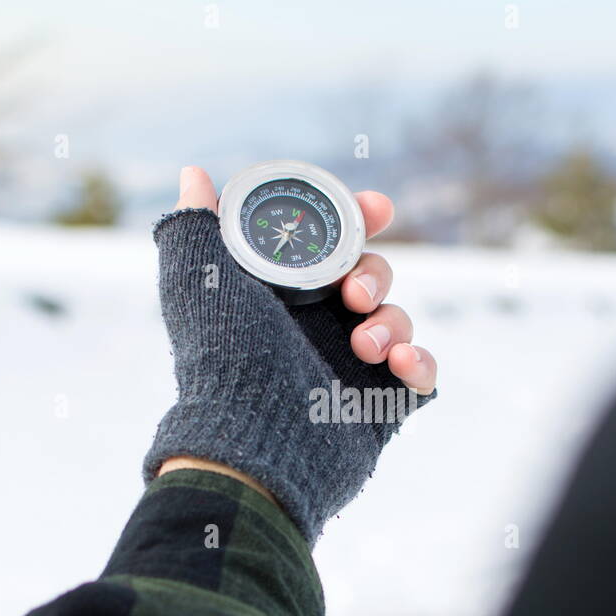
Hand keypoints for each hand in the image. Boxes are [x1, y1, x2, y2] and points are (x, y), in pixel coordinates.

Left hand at [172, 165, 437, 394]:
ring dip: (391, 322)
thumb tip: (195, 175)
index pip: (331, 243)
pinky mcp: (379, 404)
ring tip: (364, 346)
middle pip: (372, 275)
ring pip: (397, 320)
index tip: (376, 209)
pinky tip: (400, 364)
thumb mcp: (200, 279)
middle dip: (375, 273)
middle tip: (353, 294)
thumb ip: (197, 224)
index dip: (359, 219)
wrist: (252, 440)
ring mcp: (350, 366)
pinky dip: (420, 363)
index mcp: (282, 294)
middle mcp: (316, 326)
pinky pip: (420, 372)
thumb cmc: (222, 357)